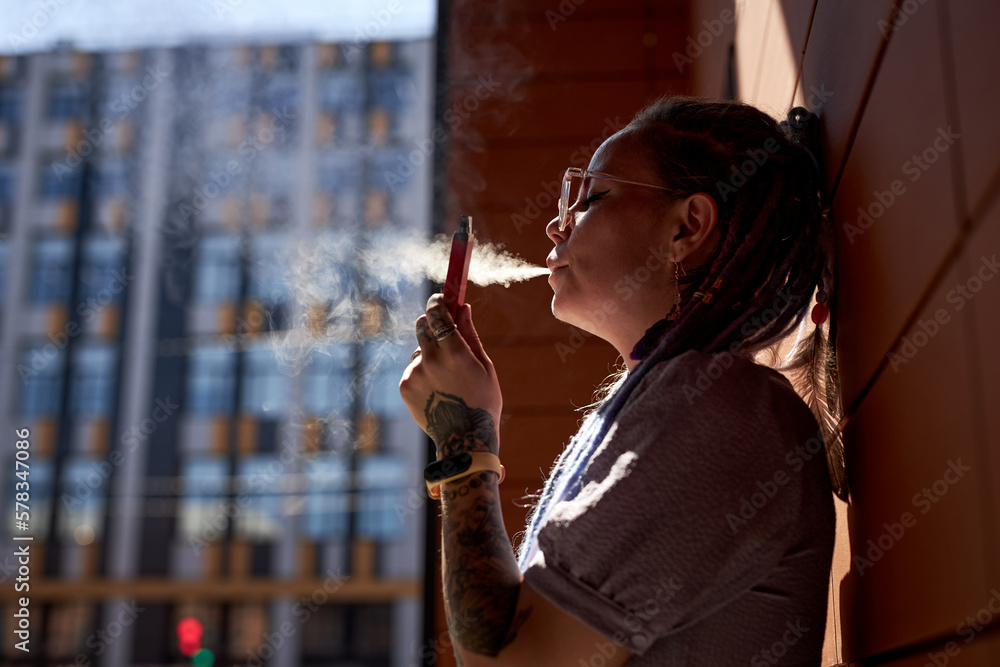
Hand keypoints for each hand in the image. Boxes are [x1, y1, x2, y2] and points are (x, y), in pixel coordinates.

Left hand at [399, 295, 502, 456]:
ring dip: (429, 354)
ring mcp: (415, 373)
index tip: (440, 299)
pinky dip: (423, 373)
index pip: (437, 313)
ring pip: (419, 350)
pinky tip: (437, 391)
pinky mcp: (405, 385)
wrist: (464, 439)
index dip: (438, 302)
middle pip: (422, 325)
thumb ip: (470, 334)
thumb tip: (463, 307)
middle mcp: (430, 359)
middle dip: (431, 324)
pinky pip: (413, 369)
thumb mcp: (484, 366)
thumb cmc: (482, 401)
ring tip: (446, 378)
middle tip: (443, 334)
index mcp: (454, 351)